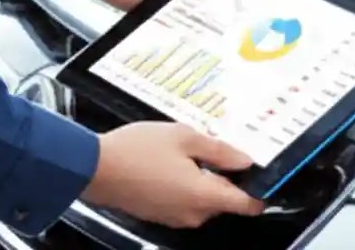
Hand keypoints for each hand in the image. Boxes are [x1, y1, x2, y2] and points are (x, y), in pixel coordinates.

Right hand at [81, 122, 264, 227]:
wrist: (94, 167)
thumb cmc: (136, 150)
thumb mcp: (184, 137)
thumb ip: (219, 151)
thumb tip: (244, 160)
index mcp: (204, 196)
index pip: (247, 204)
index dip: (258, 189)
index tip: (260, 173)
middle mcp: (192, 214)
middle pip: (224, 199)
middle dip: (223, 175)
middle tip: (213, 147)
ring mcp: (175, 217)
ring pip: (203, 199)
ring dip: (201, 178)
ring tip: (185, 151)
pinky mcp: (159, 214)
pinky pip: (183, 201)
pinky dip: (183, 184)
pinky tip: (169, 162)